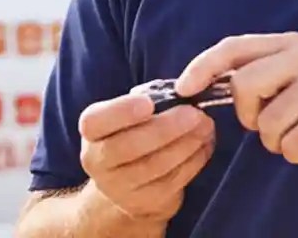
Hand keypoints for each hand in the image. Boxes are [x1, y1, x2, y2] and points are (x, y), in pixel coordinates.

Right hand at [78, 92, 215, 223]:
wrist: (128, 184)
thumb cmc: (134, 134)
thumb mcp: (130, 114)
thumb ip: (148, 100)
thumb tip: (182, 93)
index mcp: (92, 132)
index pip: (95, 122)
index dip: (121, 112)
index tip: (148, 102)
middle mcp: (97, 162)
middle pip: (128, 146)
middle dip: (166, 128)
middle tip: (194, 113)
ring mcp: (119, 188)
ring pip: (155, 166)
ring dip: (186, 143)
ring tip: (205, 126)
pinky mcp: (144, 203)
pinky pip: (172, 180)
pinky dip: (193, 160)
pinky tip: (204, 144)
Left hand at [175, 32, 297, 169]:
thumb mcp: (297, 77)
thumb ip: (261, 74)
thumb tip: (204, 84)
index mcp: (292, 44)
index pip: (234, 47)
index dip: (202, 66)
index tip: (183, 88)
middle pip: (243, 85)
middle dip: (249, 115)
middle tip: (270, 122)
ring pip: (268, 124)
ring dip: (279, 141)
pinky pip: (293, 146)